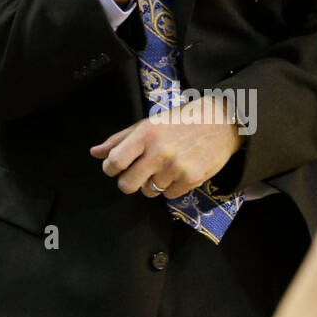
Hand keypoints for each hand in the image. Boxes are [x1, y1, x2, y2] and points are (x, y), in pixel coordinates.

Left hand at [90, 99, 242, 198]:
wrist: (221, 121)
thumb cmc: (181, 121)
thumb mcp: (148, 124)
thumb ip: (120, 140)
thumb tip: (95, 153)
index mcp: (145, 134)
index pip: (114, 163)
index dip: (111, 168)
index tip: (116, 167)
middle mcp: (159, 151)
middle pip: (127, 185)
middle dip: (128, 182)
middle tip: (138, 172)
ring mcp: (176, 167)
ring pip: (149, 192)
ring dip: (153, 183)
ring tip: (165, 166)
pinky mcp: (192, 179)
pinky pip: (169, 195)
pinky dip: (171, 187)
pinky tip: (179, 171)